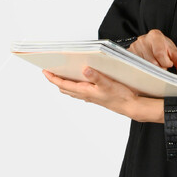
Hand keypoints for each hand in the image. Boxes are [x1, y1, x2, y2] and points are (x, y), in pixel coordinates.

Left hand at [41, 67, 163, 122]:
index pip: (64, 84)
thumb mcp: (108, 84)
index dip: (53, 78)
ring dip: (65, 83)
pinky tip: (79, 81)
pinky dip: (74, 86)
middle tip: (50, 71)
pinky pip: (80, 92)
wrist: (130, 106)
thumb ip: (96, 76)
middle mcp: (85, 95)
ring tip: (61, 74)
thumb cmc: (120, 96)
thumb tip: (85, 69)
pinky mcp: (95, 96)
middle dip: (56, 80)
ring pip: (72, 91)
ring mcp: (90, 96)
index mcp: (85, 91)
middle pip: (65, 88)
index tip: (45, 71)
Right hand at [127, 29, 176, 77]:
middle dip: (159, 67)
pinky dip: (144, 70)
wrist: (150, 42)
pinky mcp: (128, 55)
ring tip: (154, 63)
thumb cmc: (162, 46)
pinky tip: (147, 65)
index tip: (168, 63)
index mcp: (155, 35)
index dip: (166, 62)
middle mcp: (143, 40)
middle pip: (152, 62)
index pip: (159, 54)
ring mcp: (134, 47)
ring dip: (151, 69)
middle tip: (161, 64)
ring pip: (144, 67)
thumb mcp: (172, 51)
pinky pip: (137, 68)